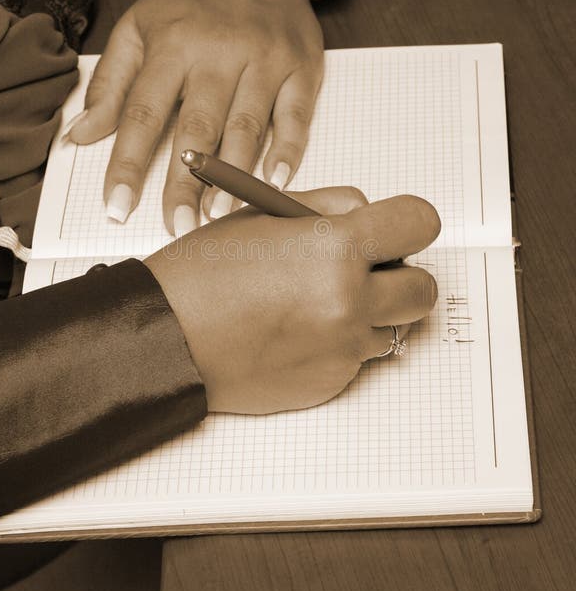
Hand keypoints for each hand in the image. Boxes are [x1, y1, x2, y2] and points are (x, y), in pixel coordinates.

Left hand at [68, 0, 322, 234]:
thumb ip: (110, 83)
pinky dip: (289, 151)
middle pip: (198, 128)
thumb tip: (80, 135)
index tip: (116, 207)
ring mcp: (265, 59)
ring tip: (219, 214)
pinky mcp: (301, 67)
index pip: (142, 113)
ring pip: (248, 126)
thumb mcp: (137, 28)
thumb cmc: (190, 2)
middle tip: (177, 225)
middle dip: (186, 182)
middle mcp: (220, 51)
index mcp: (173, 43)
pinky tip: (276, 182)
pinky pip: (297, 116)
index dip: (127, 164)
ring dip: (235, 175)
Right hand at [145, 191, 440, 414]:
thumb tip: (366, 212)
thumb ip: (327, 207)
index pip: (421, 224)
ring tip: (318, 303)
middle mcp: (350, 299)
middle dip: (401, 275)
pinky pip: (360, 358)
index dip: (410, 223)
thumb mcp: (263, 215)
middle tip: (366, 270)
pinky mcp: (331, 382)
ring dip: (371, 312)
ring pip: (394, 326)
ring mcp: (343, 347)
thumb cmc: (203, 273)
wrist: (166, 339)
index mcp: (336, 247)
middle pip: (423, 288)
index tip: (397, 229)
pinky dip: (341, 343)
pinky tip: (297, 331)